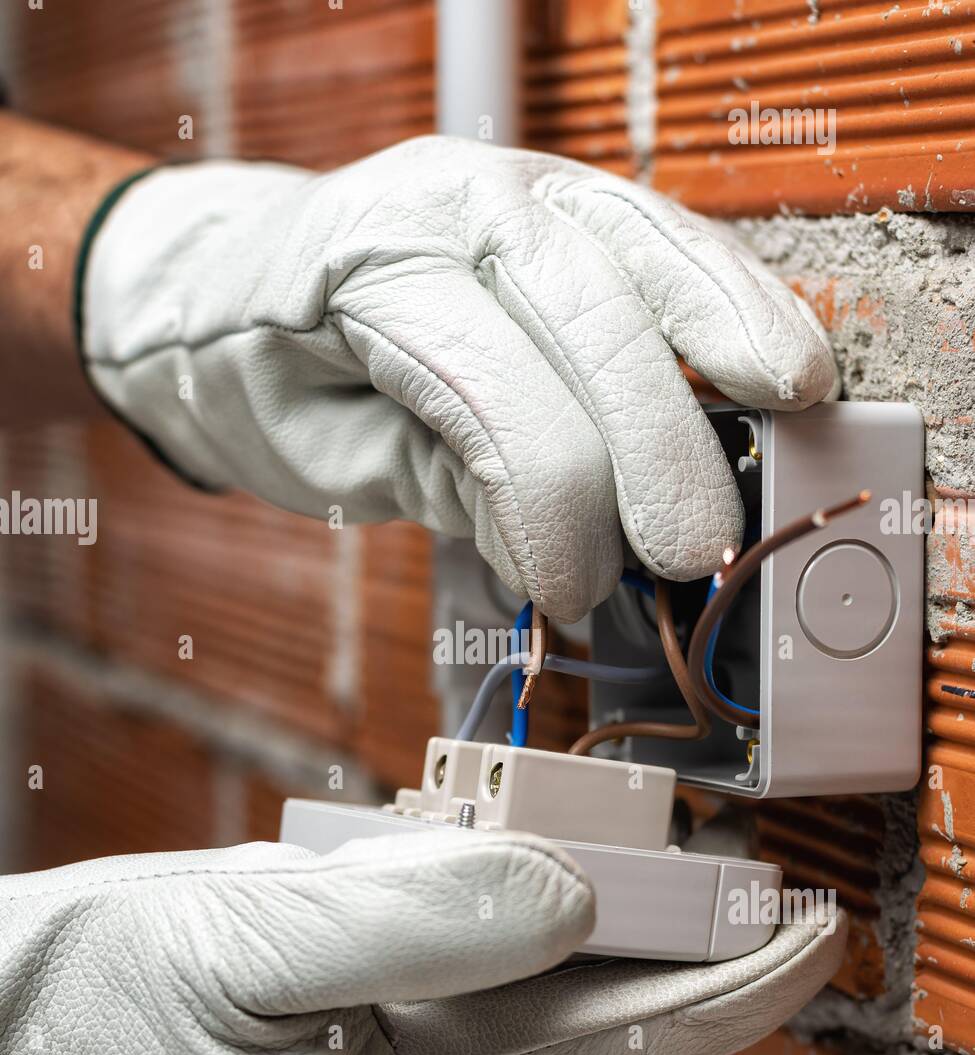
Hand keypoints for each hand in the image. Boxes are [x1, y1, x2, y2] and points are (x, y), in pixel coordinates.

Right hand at [0, 832, 843, 1054]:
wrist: (19, 1027)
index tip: (806, 933)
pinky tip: (560, 880)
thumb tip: (564, 890)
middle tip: (775, 898)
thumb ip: (416, 922)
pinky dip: (546, 919)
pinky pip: (489, 968)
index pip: (624, 1047)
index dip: (732, 990)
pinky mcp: (370, 1006)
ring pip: (559, 999)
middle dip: (709, 968)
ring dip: (636, 939)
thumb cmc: (112, 1001)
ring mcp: (399, 1048)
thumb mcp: (255, 949)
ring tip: (694, 880)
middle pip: (611, 1029)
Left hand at [80, 136, 838, 622]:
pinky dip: (731, 294)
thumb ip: (449, 490)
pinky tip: (777, 352)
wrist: (227, 281)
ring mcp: (519, 183)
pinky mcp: (569, 197)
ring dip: (730, 338)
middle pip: (589, 318)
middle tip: (696, 553)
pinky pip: (668, 237)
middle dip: (655, 444)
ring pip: (649, 251)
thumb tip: (567, 550)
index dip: (552, 507)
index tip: (575, 592)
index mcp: (371, 269)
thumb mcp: (329, 456)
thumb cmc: (269, 373)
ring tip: (796, 416)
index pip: (491, 394)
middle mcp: (454, 201)